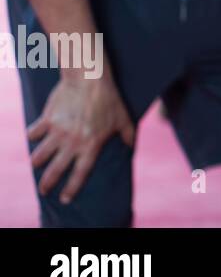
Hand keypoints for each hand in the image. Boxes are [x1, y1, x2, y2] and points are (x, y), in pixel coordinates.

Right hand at [28, 73, 133, 204]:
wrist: (89, 78)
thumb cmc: (109, 97)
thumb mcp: (123, 117)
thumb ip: (127, 134)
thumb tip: (131, 145)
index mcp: (91, 144)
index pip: (80, 173)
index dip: (72, 188)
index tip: (65, 198)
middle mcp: (72, 142)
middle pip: (55, 170)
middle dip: (47, 184)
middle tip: (44, 190)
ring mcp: (58, 132)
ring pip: (39, 155)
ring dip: (37, 162)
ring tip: (37, 164)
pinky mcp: (47, 120)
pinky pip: (34, 133)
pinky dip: (32, 136)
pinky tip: (34, 136)